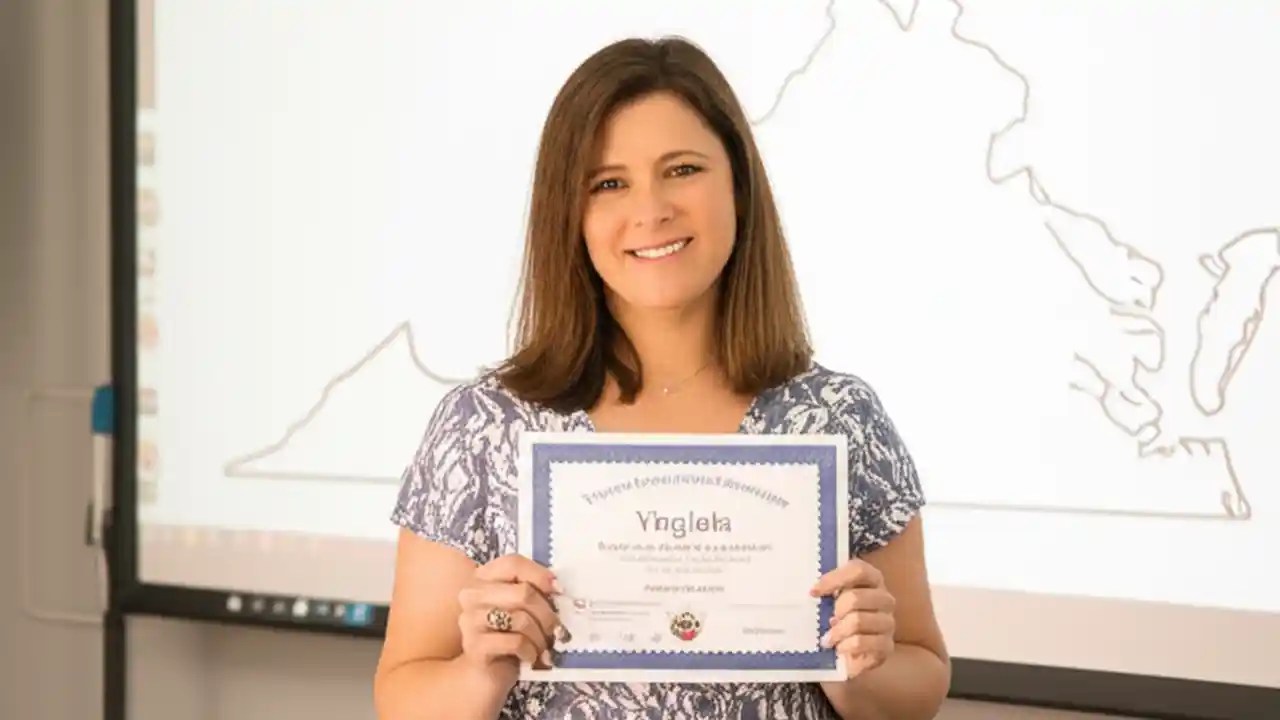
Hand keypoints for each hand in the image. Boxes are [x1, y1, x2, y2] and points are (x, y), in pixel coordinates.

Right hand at [457, 553, 563, 673]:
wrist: (484, 674)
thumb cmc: (507, 636)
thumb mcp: (520, 609)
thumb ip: (533, 591)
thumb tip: (556, 586)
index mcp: (483, 578)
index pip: (513, 563)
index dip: (539, 574)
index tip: (557, 590)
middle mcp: (471, 595)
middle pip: (523, 592)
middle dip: (547, 614)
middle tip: (555, 629)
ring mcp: (470, 620)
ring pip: (521, 619)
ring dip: (541, 636)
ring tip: (543, 647)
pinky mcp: (474, 645)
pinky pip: (515, 642)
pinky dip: (530, 651)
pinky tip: (531, 657)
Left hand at [811, 557, 895, 677]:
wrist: (855, 653)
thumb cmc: (841, 620)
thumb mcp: (833, 600)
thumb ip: (827, 589)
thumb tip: (812, 590)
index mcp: (873, 580)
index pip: (859, 570)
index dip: (834, 579)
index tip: (813, 592)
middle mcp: (885, 599)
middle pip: (856, 597)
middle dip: (837, 609)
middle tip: (828, 620)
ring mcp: (888, 622)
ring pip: (858, 621)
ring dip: (838, 631)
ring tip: (829, 638)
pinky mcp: (886, 645)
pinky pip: (861, 642)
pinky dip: (845, 645)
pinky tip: (839, 648)